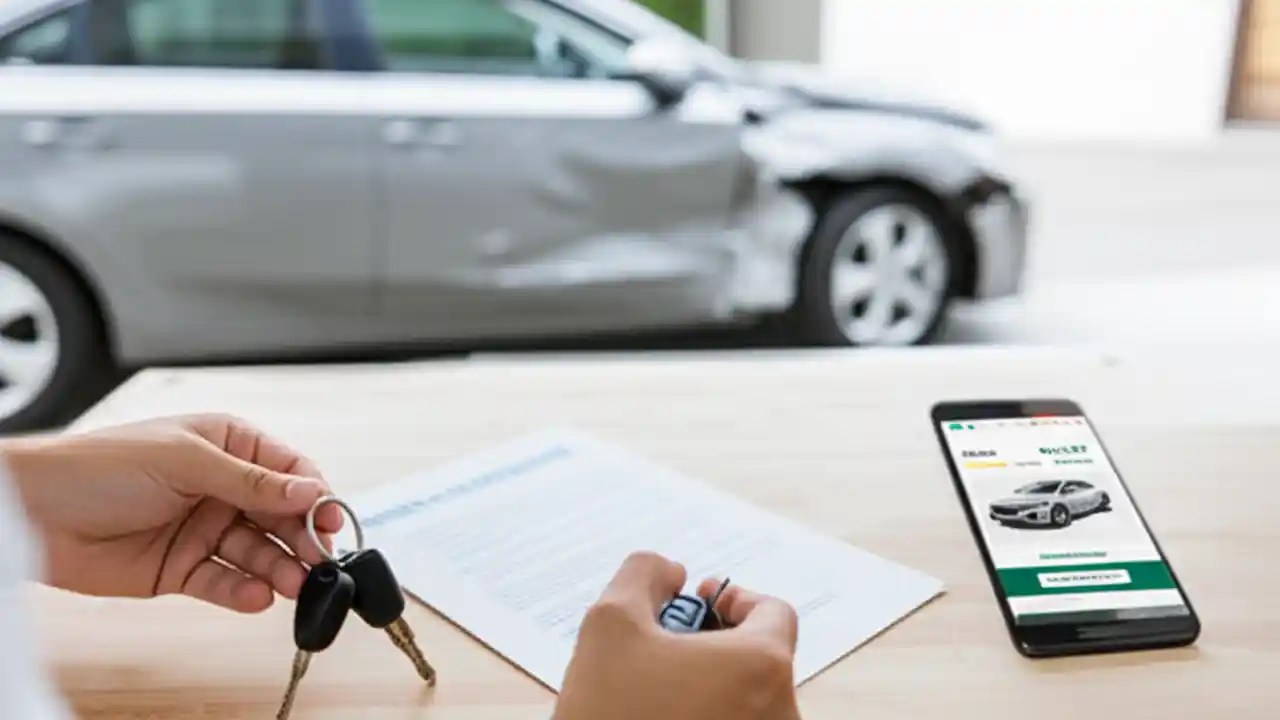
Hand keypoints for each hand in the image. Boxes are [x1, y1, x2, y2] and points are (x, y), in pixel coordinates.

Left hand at [4, 414, 342, 612]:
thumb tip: (309, 490)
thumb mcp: (185, 461)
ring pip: (258, 552)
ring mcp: (204, 528)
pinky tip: (256, 595)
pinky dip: (243, 590)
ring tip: (292, 584)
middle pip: (280, 516)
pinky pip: (224, 582)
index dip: (314, 495)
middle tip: (319, 561)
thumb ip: (251, 481)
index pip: (289, 470)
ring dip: (279, 568)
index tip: (332, 519)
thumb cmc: (99, 466)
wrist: (34, 513)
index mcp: (227, 445)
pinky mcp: (182, 568)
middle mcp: (222, 487)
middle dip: (303, 538)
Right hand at [553, 552, 801, 719]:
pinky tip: (660, 718)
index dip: (736, 599)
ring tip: (654, 692)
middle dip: (715, 646)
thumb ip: (644, 575)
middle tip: (666, 648)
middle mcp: (781, 712)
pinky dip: (707, 717)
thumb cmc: (610, 717)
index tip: (702, 603)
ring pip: (748, 701)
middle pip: (761, 659)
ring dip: (710, 687)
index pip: (775, 613)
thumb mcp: (608, 622)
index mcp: (762, 665)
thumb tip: (670, 572)